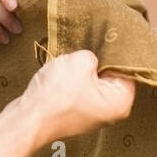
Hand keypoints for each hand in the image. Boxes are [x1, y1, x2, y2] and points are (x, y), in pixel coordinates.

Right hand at [18, 49, 134, 145]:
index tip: (107, 37)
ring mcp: (93, 116)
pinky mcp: (75, 115)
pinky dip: (72, 82)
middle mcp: (112, 113)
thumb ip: (95, 55)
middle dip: (98, 62)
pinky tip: (62, 74)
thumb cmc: (57, 95)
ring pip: (93, 83)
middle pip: (110, 77)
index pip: (127, 68)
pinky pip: (79, 92)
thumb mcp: (81, 61)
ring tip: (71, 61)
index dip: (116, 51)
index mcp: (121, 102)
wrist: (28, 119)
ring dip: (83, 71)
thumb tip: (93, 59)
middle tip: (88, 46)